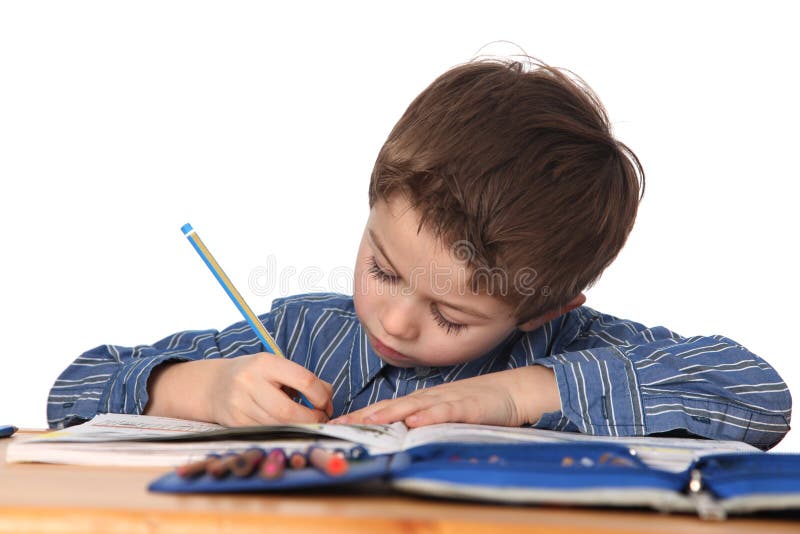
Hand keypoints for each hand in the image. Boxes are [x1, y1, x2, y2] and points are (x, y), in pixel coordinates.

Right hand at [208, 353, 333, 425]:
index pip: (303, 380)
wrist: (214, 385)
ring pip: (278, 426)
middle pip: (289, 411)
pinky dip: (283, 432)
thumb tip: (329, 395)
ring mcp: (240, 405)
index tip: (327, 404)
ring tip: (307, 422)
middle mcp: (249, 383)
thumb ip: (304, 378)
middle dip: (312, 419)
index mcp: (265, 363)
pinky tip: (288, 426)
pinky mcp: (236, 424)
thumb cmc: (255, 375)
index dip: (321, 396)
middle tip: (321, 419)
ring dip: (299, 427)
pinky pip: (267, 432)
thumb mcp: (277, 367)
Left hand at [332, 366, 559, 427]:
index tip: (336, 424)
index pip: (386, 408)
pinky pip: (446, 411)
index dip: (361, 415)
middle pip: (391, 406)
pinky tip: (415, 420)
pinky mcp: (467, 406)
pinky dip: (429, 415)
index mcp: (423, 400)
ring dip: (389, 414)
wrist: (512, 390)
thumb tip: (400, 434)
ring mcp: (448, 400)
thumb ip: (424, 421)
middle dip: (364, 416)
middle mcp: (429, 398)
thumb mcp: (446, 413)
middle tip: (339, 424)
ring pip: (413, 406)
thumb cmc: (478, 404)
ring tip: (368, 421)